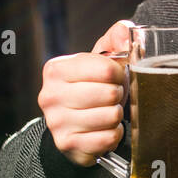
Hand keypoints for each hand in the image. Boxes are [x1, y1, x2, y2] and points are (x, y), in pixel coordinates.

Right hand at [37, 19, 133, 166]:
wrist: (72, 126)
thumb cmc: (91, 88)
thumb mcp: (101, 59)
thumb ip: (117, 38)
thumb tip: (127, 33)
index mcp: (56, 69)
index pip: (107, 68)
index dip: (119, 74)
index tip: (115, 78)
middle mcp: (50, 95)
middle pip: (109, 93)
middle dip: (118, 95)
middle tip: (112, 97)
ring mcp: (56, 122)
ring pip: (110, 116)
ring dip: (116, 116)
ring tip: (107, 113)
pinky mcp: (67, 143)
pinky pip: (107, 138)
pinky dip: (113, 135)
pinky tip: (105, 130)